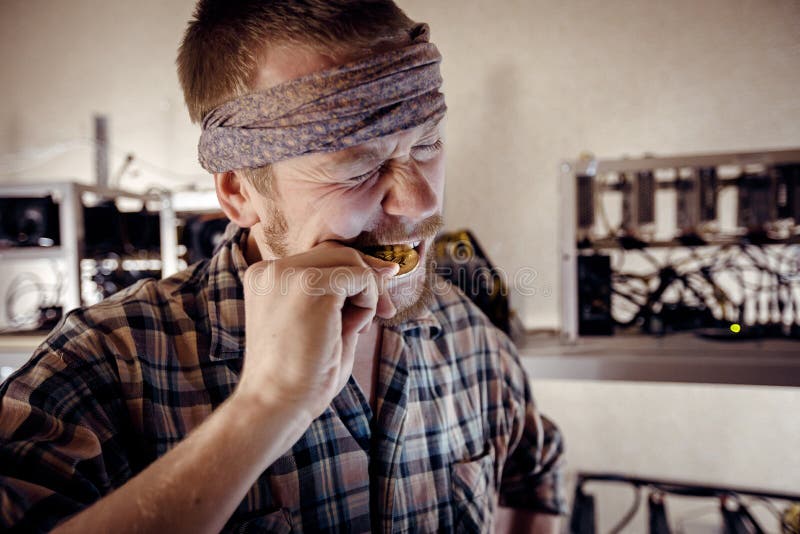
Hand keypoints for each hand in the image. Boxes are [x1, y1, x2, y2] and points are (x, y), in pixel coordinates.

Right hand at [235, 242, 398, 417]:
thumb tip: (384, 269)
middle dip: (368, 279)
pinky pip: (360, 277)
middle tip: (386, 313)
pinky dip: (368, 302)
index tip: (374, 306)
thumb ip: (343, 295)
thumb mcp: (322, 323)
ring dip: (367, 294)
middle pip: (336, 252)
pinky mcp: (309, 284)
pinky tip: (354, 330)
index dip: (354, 276)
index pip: (320, 259)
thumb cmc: (300, 376)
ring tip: (356, 330)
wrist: (276, 405)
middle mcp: (271, 269)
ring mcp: (287, 274)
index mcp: (266, 278)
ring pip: (350, 261)